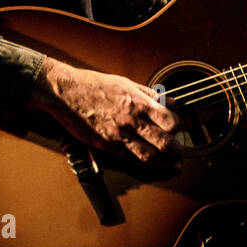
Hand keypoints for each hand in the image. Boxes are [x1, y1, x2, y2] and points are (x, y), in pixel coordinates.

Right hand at [29, 57, 179, 161]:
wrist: (66, 92)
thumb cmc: (93, 85)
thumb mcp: (125, 82)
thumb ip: (147, 94)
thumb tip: (166, 101)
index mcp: (138, 103)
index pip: (171, 121)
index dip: (179, 128)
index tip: (180, 130)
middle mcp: (131, 120)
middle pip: (165, 143)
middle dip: (176, 150)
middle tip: (179, 152)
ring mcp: (119, 135)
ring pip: (150, 156)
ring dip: (165, 163)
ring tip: (172, 165)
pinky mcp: (107, 145)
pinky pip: (130, 159)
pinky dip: (144, 163)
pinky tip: (151, 164)